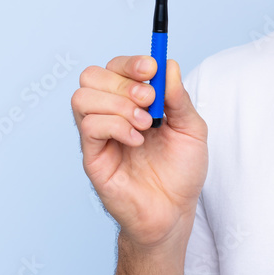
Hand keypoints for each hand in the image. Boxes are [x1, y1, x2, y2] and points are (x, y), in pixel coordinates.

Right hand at [71, 56, 207, 248]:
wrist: (175, 212)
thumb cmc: (181, 171)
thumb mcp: (191, 128)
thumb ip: (179, 97)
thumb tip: (168, 64)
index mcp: (132, 102)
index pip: (116, 67)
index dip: (131, 62)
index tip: (151, 68)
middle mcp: (111, 114)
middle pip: (92, 75)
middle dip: (122, 80)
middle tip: (150, 100)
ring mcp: (99, 136)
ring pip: (82, 97)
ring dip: (118, 104)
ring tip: (146, 125)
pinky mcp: (92, 157)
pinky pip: (89, 126)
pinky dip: (116, 126)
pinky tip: (137, 141)